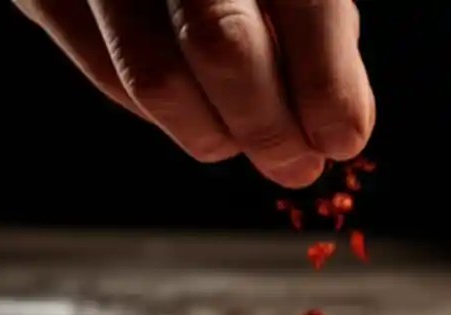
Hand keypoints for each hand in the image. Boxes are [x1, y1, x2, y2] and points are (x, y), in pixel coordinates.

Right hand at [15, 0, 373, 188]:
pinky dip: (162, 113)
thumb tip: (336, 128)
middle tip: (295, 163)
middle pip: (223, 46)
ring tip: (242, 138)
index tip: (342, 137)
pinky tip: (192, 107)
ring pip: (155, 81)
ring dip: (213, 133)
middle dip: (268, 125)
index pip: (303, 0)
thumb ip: (316, 28)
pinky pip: (109, 76)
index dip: (326, 84)